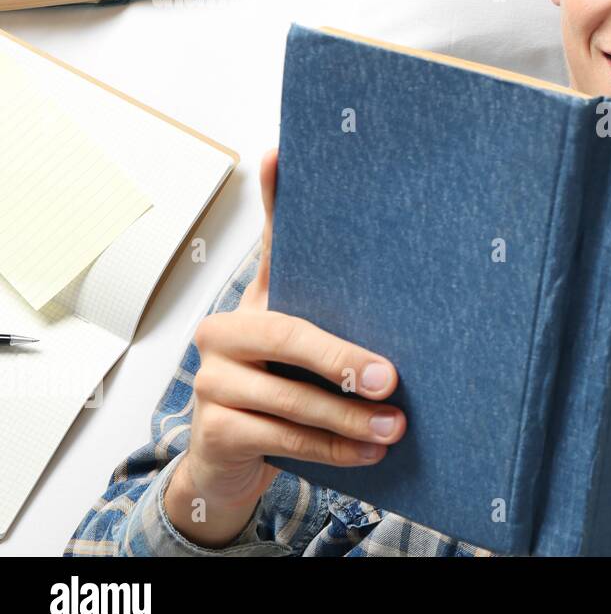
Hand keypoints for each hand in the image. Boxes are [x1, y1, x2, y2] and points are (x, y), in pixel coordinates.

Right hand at [165, 148, 406, 546]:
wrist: (225, 461)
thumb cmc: (276, 387)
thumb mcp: (300, 342)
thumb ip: (325, 300)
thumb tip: (356, 232)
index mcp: (250, 303)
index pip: (270, 247)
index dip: (272, 199)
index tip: (278, 152)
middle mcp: (219, 333)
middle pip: (291, 337)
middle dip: (345, 360)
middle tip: (392, 379)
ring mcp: (211, 383)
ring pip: (292, 399)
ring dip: (350, 418)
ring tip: (397, 428)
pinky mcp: (215, 431)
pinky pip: (284, 439)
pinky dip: (333, 449)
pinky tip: (371, 452)